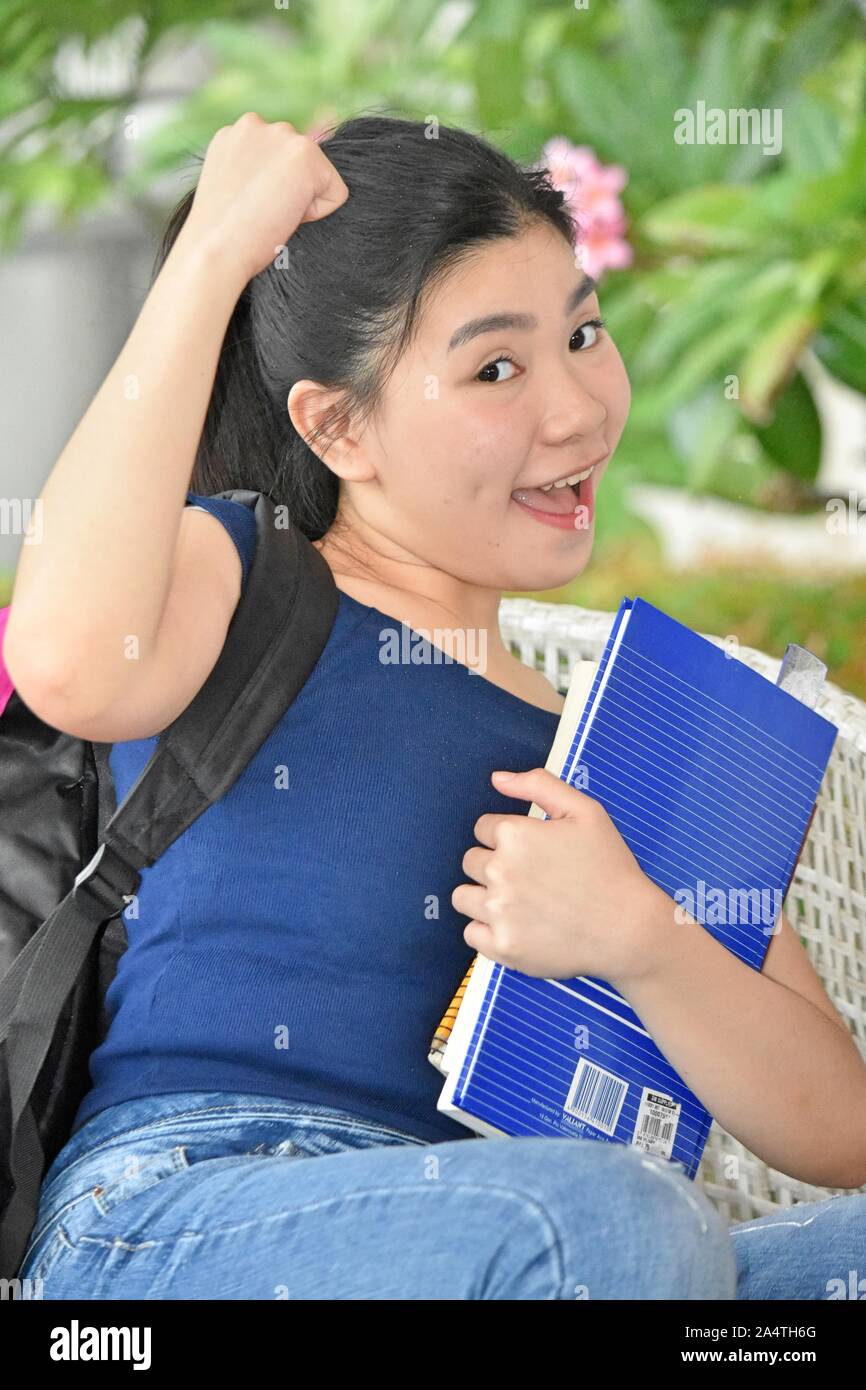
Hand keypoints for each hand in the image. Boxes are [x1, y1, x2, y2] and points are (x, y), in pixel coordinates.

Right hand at [179, 111, 348, 282]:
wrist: (217, 250)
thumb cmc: (221, 234)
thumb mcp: (232, 186)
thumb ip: (254, 169)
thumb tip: (279, 177)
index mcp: (237, 132)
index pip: (280, 161)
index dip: (272, 191)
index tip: (250, 206)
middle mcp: (257, 122)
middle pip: (301, 164)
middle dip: (289, 190)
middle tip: (260, 211)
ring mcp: (283, 134)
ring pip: (318, 175)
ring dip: (302, 199)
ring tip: (270, 212)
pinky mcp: (306, 155)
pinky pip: (336, 193)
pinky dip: (318, 213)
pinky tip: (286, 214)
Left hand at [451, 767, 668, 986]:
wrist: (628, 928)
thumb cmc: (610, 868)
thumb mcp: (585, 811)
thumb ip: (539, 785)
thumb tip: (498, 779)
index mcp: (515, 835)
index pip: (482, 828)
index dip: (508, 838)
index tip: (532, 852)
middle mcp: (500, 871)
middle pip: (470, 861)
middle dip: (494, 865)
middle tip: (530, 879)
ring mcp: (498, 911)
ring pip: (463, 897)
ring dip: (484, 897)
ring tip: (519, 903)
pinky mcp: (502, 946)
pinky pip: (471, 933)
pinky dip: (488, 931)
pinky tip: (516, 927)